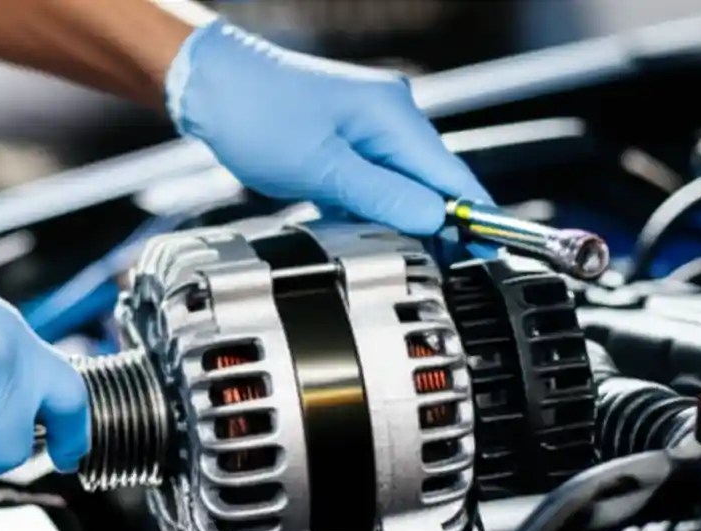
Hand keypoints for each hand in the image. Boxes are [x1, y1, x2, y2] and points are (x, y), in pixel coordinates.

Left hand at [164, 20, 491, 235]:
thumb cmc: (257, 114)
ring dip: (398, 226)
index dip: (476, 222)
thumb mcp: (322, 168)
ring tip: (391, 260)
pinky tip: (359, 237)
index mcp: (395, 118)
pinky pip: (372, 188)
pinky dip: (370, 214)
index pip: (455, 178)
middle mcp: (390, 120)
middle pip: (432, 188)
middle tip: (433, 275)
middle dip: (434, 232)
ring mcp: (368, 132)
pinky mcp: (345, 146)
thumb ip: (383, 197)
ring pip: (401, 192)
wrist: (210, 86)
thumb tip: (434, 222)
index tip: (490, 259)